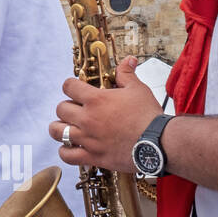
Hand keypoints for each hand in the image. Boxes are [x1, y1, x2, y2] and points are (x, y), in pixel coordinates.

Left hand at [50, 57, 162, 171]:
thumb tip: (128, 60)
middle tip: (76, 109)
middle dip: (67, 107)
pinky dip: (65, 151)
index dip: (71, 85)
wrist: (160, 143)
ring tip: (68, 127)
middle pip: (60, 108)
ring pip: (57, 131)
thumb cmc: (149, 116)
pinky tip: (71, 147)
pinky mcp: (93, 156)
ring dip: (60, 128)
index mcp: (96, 100)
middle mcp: (87, 118)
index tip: (76, 89)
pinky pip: (67, 155)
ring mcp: (88, 138)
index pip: (68, 86)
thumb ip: (127, 74)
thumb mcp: (138, 90)